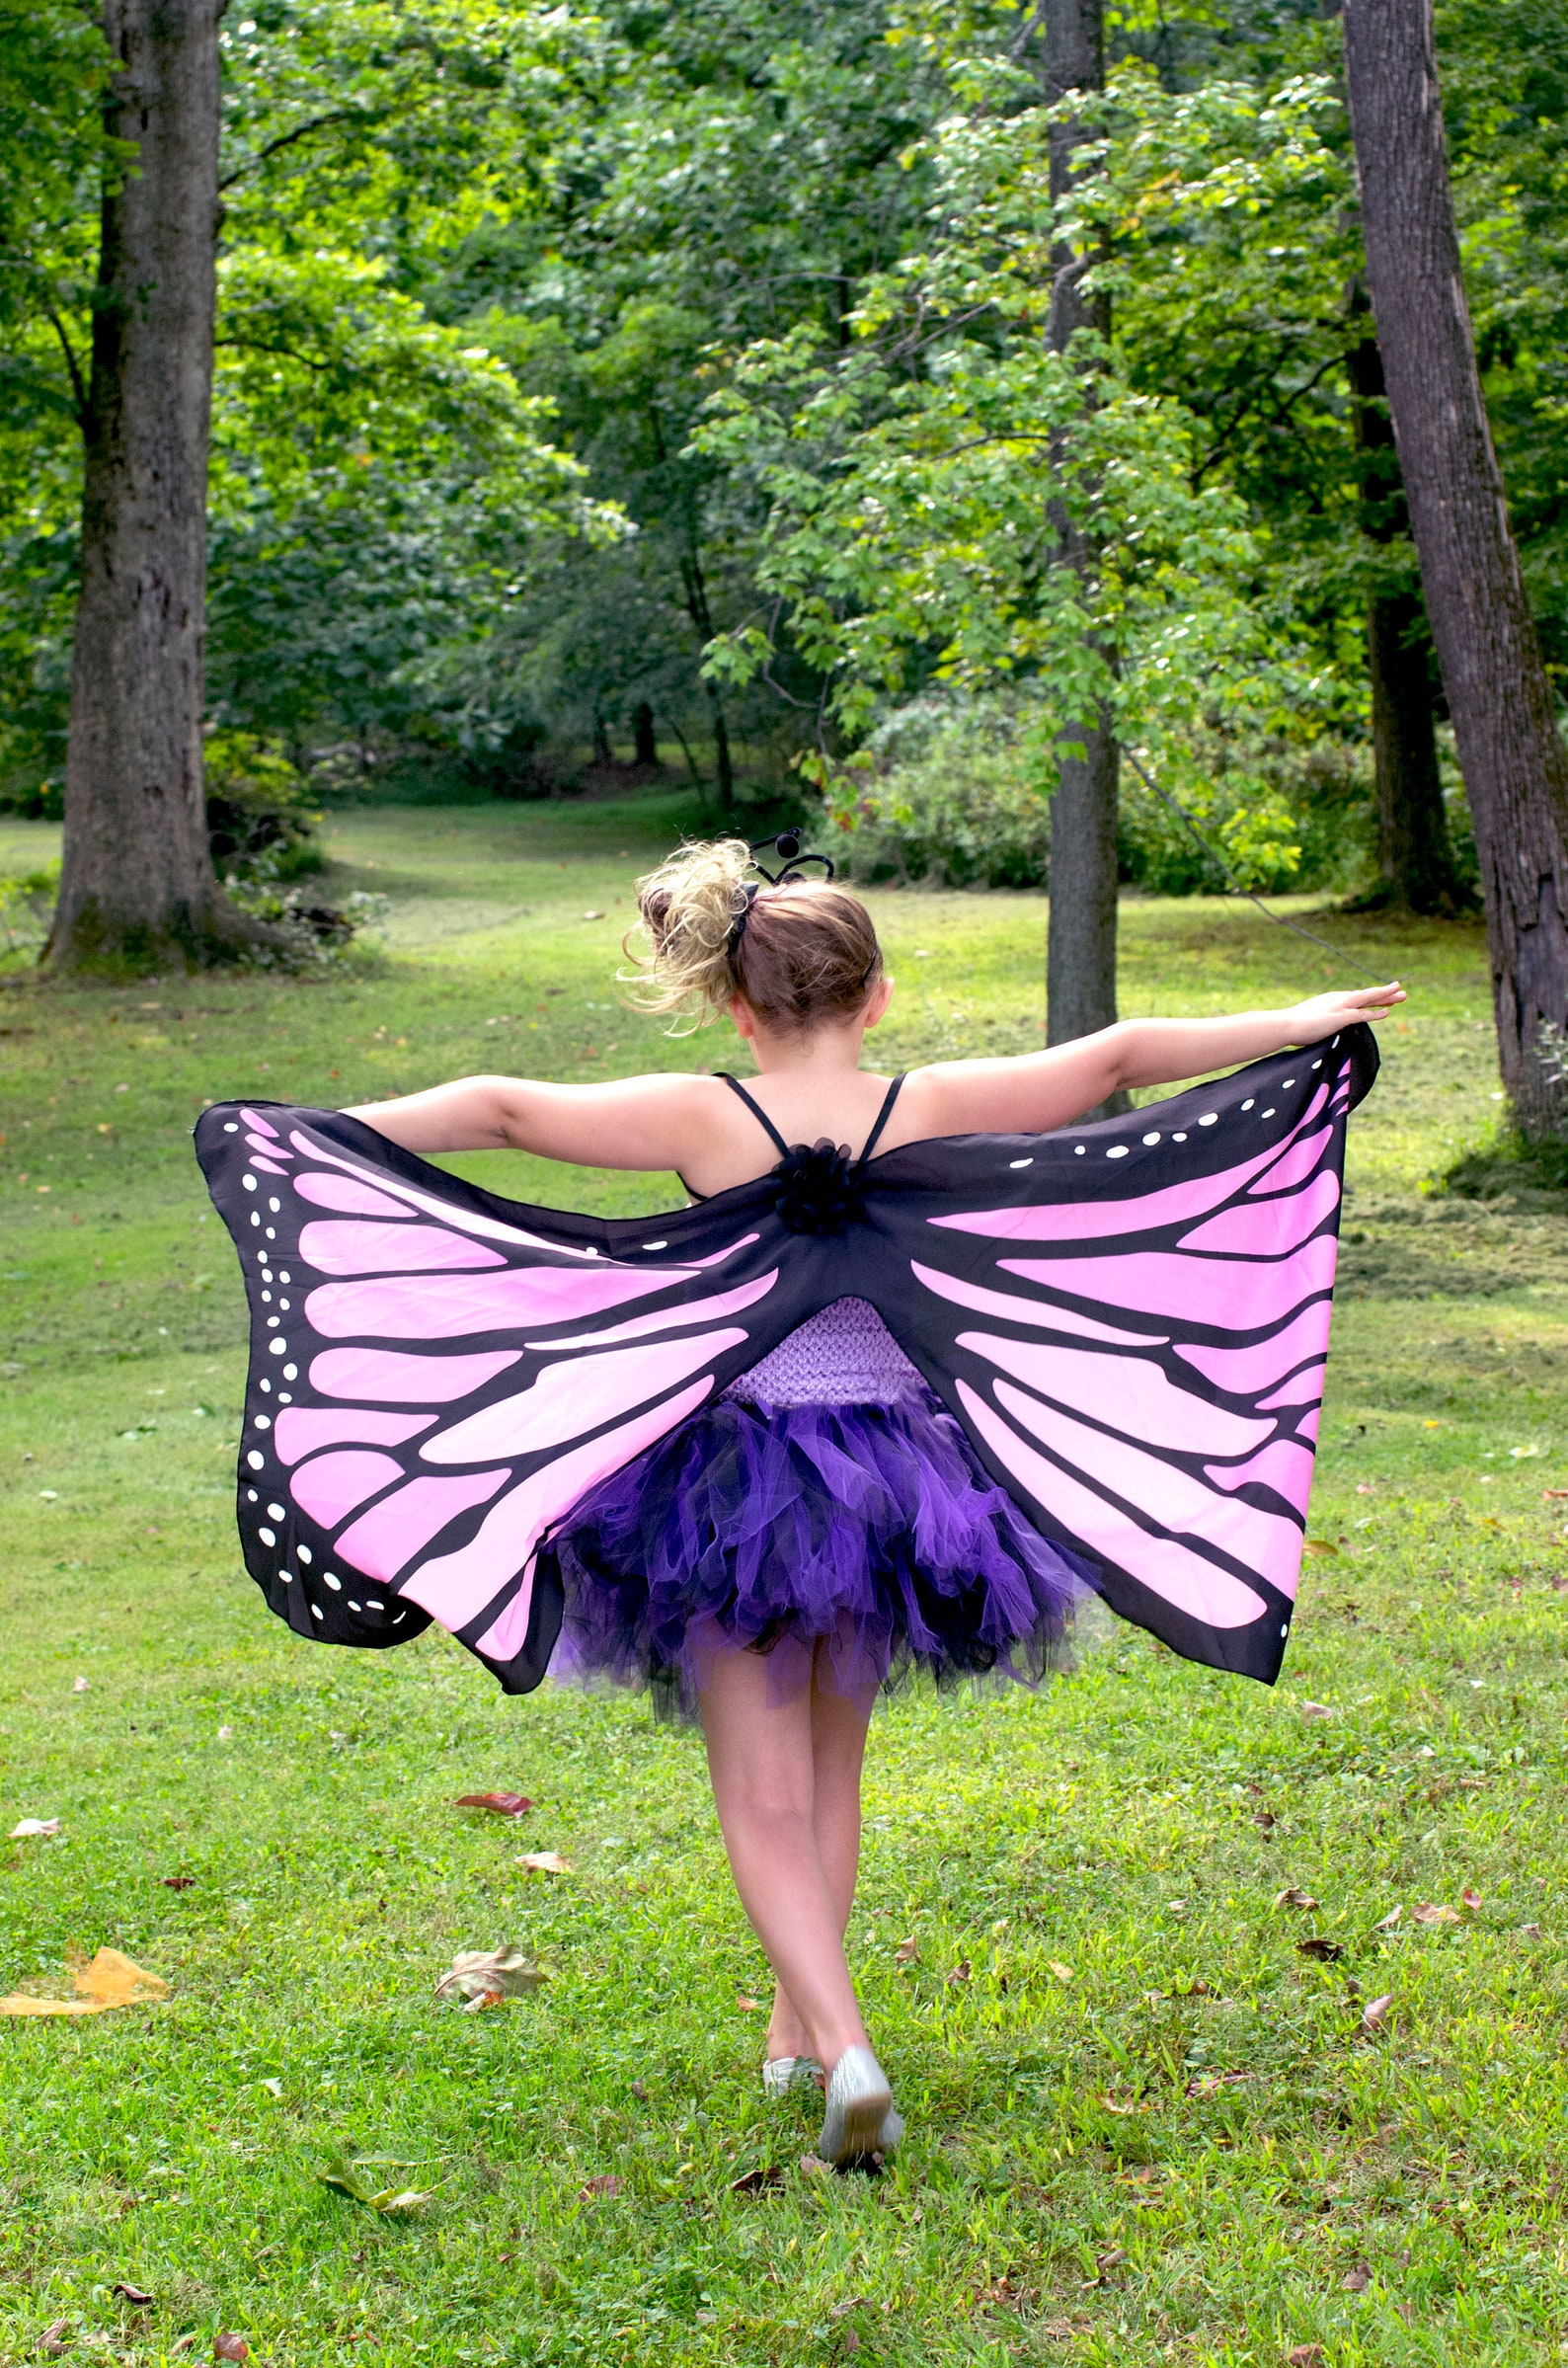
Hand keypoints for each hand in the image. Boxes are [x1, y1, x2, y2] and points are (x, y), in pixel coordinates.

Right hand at [1282, 981, 1405, 1041]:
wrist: (1284, 1025)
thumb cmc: (1291, 1026)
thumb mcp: (1309, 1020)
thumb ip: (1319, 1021)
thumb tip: (1319, 1028)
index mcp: (1331, 1000)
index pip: (1355, 997)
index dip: (1370, 997)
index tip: (1381, 996)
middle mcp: (1337, 999)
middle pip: (1365, 995)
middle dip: (1384, 993)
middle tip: (1400, 990)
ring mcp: (1339, 1007)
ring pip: (1368, 999)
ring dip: (1386, 997)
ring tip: (1402, 996)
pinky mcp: (1339, 1017)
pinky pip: (1362, 1014)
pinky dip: (1375, 1013)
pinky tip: (1388, 1012)